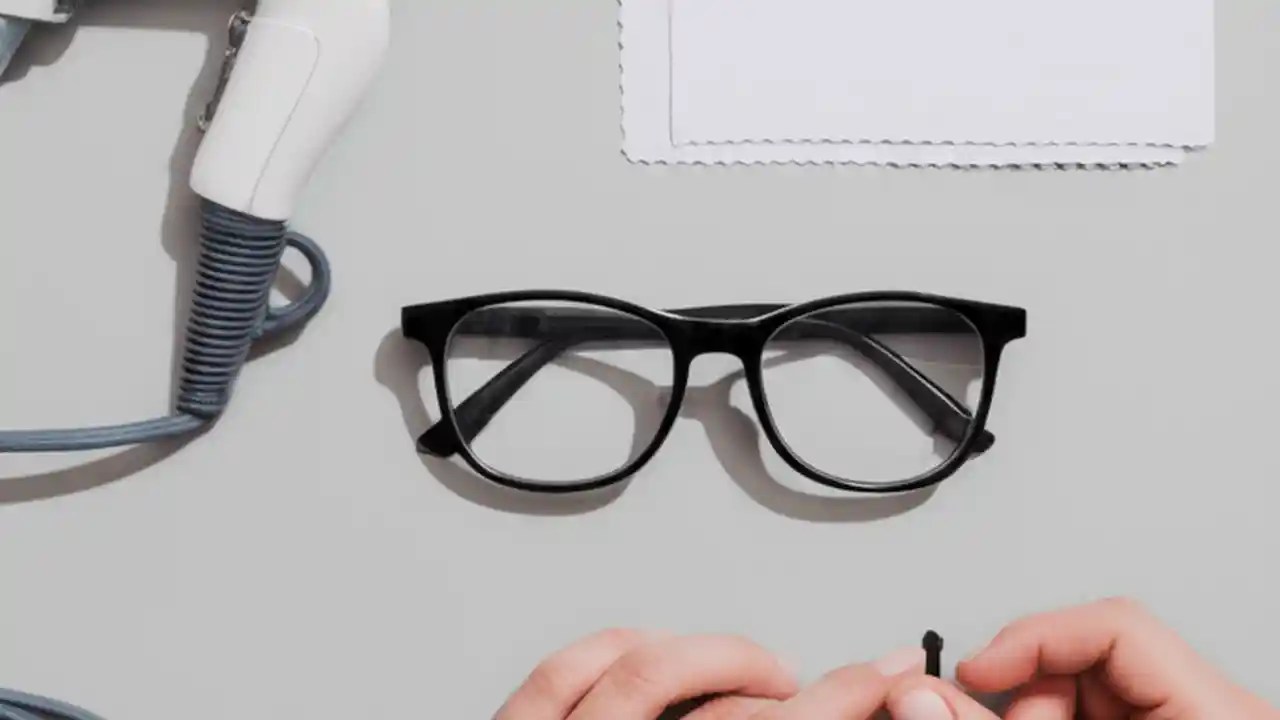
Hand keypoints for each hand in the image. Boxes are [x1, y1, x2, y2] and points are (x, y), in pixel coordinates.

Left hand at [496, 629, 932, 718]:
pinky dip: (618, 647)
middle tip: (834, 684)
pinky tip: (652, 650)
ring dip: (714, 658)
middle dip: (793, 685)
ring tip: (759, 672)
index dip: (838, 703)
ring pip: (641, 671)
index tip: (874, 684)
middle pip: (723, 715)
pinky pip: (562, 672)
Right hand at [955, 597, 1279, 718]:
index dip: (1033, 638)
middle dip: (1028, 694)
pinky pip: (1091, 714)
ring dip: (1034, 714)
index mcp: (1223, 714)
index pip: (1117, 625)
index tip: (980, 671)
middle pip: (1089, 656)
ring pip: (1080, 687)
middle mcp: (1209, 711)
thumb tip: (931, 696)